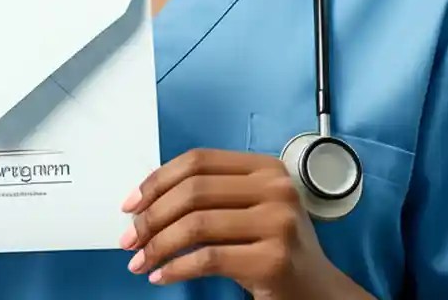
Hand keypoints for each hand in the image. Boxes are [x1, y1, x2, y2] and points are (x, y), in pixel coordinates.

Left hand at [119, 148, 366, 299]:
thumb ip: (211, 194)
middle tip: (129, 239)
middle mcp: (276, 189)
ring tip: (140, 261)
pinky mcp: (274, 259)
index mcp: (266, 167)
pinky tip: (161, 275)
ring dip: (157, 245)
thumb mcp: (250, 207)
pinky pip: (207, 259)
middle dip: (151, 217)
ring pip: (196, 225)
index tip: (130, 205)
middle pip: (193, 191)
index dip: (157, 180)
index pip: (199, 160)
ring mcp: (279, 223)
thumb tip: (144, 201)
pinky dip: (175, 269)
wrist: (319, 290)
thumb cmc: (274, 247)